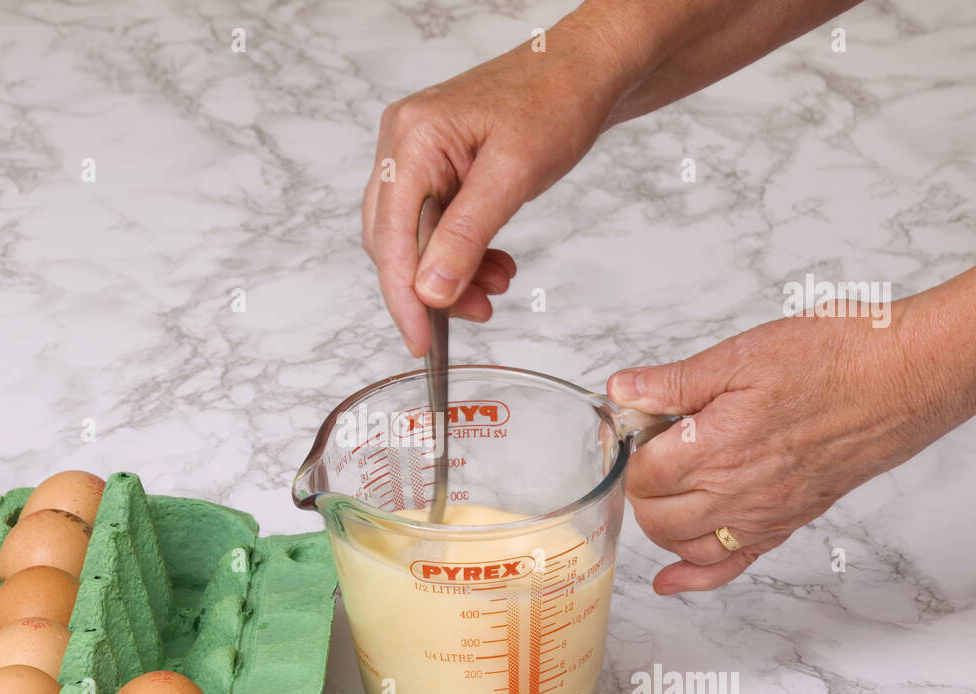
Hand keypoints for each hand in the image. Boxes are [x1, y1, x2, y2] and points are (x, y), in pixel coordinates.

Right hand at [363, 14, 629, 354]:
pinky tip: (493, 265)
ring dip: (449, 274)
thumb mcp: (514, 174)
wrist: (585, 69)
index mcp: (412, 139)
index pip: (391, 236)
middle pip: (393, 242)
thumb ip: (467, 236)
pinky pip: (433, 227)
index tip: (422, 342)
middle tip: (476, 313)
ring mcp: (415, 155)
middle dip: (431, 288)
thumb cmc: (556, 100)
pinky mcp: (436, 168)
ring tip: (496, 286)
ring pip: (413, 240)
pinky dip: (460, 255)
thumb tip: (430, 292)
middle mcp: (402, 145)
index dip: (404, 297)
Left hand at [606, 302, 962, 593]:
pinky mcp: (789, 522)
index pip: (642, 473)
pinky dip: (695, 577)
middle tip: (653, 448)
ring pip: (684, 545)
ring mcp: (764, 514)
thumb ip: (674, 382)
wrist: (908, 376)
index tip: (638, 426)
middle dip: (642, 484)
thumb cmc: (837, 357)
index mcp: (718, 447)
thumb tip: (623, 391)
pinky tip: (670, 580)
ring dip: (662, 522)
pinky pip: (731, 566)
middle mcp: (738, 492)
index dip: (631, 448)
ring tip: (667, 486)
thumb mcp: (742, 355)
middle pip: (655, 514)